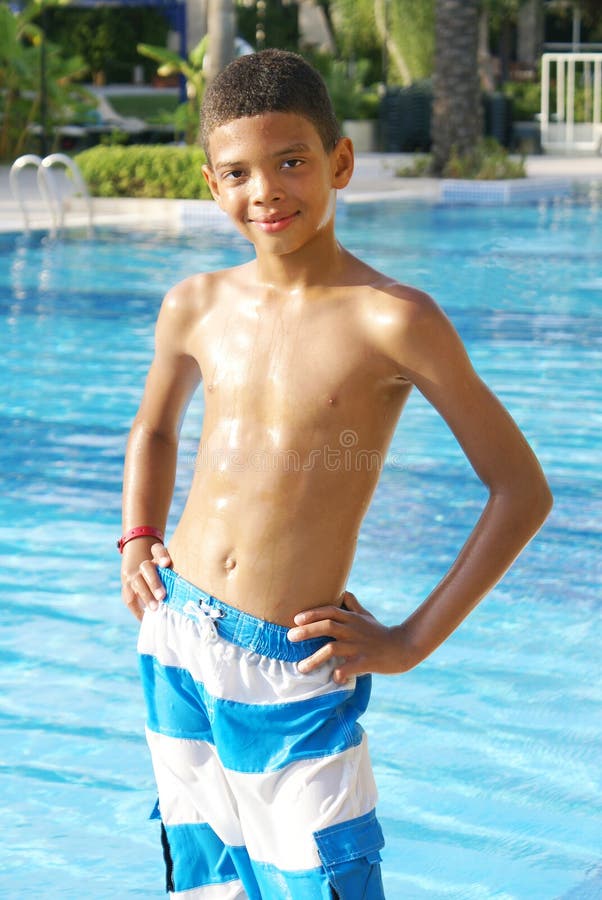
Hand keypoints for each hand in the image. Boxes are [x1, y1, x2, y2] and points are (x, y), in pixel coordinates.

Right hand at [121, 540, 171, 620]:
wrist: (144, 576)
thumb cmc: (168, 578)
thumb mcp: (173, 573)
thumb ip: (179, 578)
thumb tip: (196, 592)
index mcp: (157, 558)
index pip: (157, 550)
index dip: (161, 555)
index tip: (166, 563)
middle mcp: (145, 565)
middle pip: (146, 567)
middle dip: (153, 582)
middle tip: (162, 595)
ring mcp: (134, 576)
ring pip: (137, 581)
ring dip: (145, 595)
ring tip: (155, 608)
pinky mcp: (127, 589)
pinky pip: (129, 598)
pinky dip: (137, 609)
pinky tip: (144, 618)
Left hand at [287, 592, 410, 683]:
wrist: (403, 647)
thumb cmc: (380, 632)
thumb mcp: (366, 616)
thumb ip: (352, 605)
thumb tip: (343, 591)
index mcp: (352, 619)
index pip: (330, 611)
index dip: (313, 614)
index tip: (296, 619)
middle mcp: (353, 630)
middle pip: (327, 627)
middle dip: (307, 631)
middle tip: (290, 637)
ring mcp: (359, 646)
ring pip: (333, 649)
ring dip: (315, 658)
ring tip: (301, 667)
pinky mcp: (366, 662)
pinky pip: (348, 668)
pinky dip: (338, 673)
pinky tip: (332, 679)